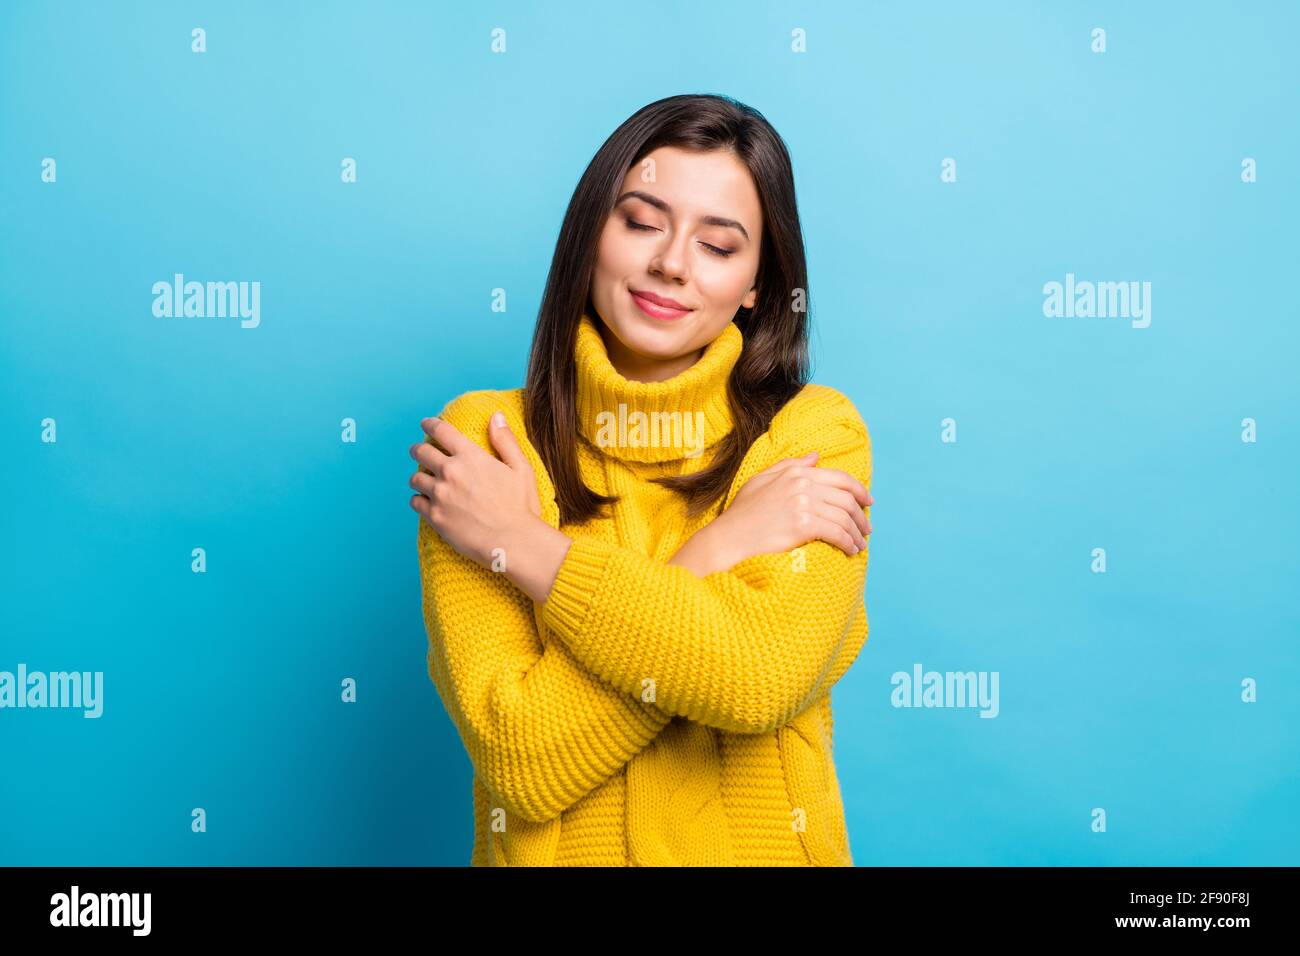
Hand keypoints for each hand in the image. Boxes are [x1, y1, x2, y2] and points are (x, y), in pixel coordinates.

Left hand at [409, 412, 542, 568]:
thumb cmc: (520, 507)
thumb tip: (496, 416)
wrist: (513, 542)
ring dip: (418, 477)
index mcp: (470, 456)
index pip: (441, 431)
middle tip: (418, 451)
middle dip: (418, 449)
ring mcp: (440, 495)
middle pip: (421, 452)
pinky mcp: (434, 517)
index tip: (426, 424)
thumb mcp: (521, 468)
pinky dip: (418, 500)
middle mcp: (450, 472)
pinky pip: (415, 502)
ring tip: (423, 480)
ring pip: (415, 478)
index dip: (430, 424)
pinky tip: (425, 502)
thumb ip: (505, 441)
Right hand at [669, 450, 872, 575]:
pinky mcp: (803, 525)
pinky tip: (851, 551)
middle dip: (861, 515)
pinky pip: (837, 533)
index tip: (868, 502)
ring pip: (845, 517)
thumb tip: (816, 456)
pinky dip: (848, 543)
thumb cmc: (742, 513)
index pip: (839, 477)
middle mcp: (802, 483)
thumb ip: (789, 465)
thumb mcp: (761, 480)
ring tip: (860, 544)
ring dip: (857, 533)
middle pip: (846, 498)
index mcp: (795, 471)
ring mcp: (803, 503)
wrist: (729, 538)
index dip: (859, 490)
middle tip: (866, 529)